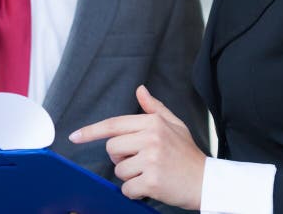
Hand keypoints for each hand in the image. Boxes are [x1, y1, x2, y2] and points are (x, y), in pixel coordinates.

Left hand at [69, 85, 205, 209]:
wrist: (207, 182)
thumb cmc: (188, 154)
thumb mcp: (174, 125)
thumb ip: (154, 108)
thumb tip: (140, 90)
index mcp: (153, 123)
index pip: (114, 124)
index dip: (91, 131)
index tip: (75, 136)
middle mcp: (151, 138)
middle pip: (112, 148)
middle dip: (121, 158)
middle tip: (141, 161)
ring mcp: (151, 160)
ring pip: (119, 170)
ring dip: (130, 176)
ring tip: (150, 173)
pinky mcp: (151, 181)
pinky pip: (127, 188)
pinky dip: (135, 192)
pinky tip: (151, 186)